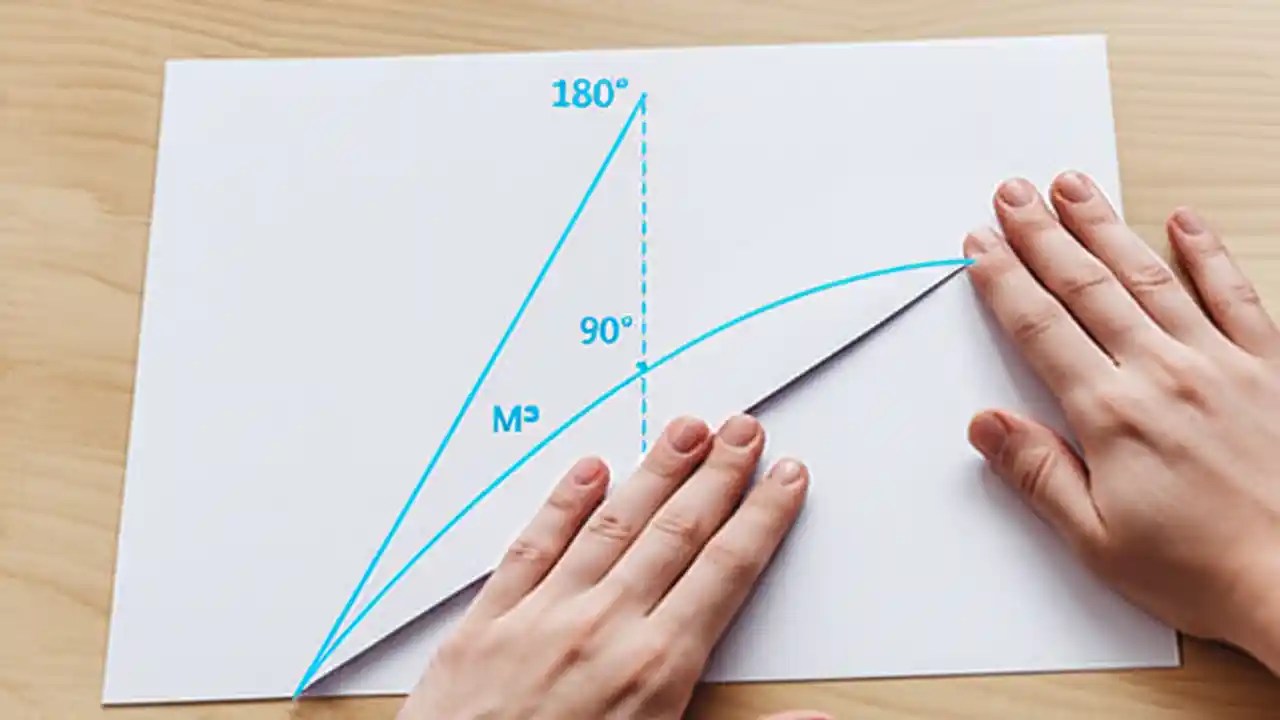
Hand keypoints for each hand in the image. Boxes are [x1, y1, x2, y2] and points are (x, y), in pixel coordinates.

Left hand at [397, 414, 819, 719]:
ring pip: (611, 524)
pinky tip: (587, 471)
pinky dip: (561, 505)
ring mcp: (542, 618)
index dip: (761, 517)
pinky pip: (532, 547)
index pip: (727, 570)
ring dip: (653, 473)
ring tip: (683, 429)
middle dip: (716, 475)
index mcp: (657, 669)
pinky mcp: (488, 622)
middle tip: (742, 430)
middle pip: (676, 533)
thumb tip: (818, 718)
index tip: (783, 477)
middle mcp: (603, 628)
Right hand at [964, 172, 1279, 669]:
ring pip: (1149, 277)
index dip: (1003, 281)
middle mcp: (1163, 374)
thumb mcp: (1097, 540)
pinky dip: (1206, 254)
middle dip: (1042, 235)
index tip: (980, 246)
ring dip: (1104, 227)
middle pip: (1086, 287)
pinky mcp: (1269, 367)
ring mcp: (1221, 363)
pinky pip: (1234, 295)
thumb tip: (986, 425)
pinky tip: (1181, 221)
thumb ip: (1039, 474)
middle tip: (1012, 194)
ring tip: (1072, 186)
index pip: (1041, 328)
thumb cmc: (1204, 570)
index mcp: (1113, 414)